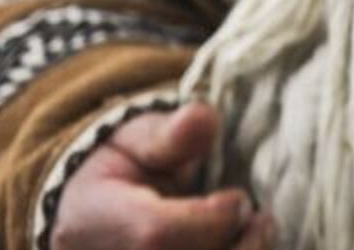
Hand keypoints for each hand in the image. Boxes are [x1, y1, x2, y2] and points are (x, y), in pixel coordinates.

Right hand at [51, 101, 274, 248]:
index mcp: (97, 222)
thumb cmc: (121, 175)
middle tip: (263, 220)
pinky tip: (239, 249)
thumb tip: (202, 117)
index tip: (239, 198)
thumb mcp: (136, 140)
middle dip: (239, 249)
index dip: (211, 220)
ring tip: (257, 236)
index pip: (154, 236)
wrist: (91, 219)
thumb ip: (169, 135)